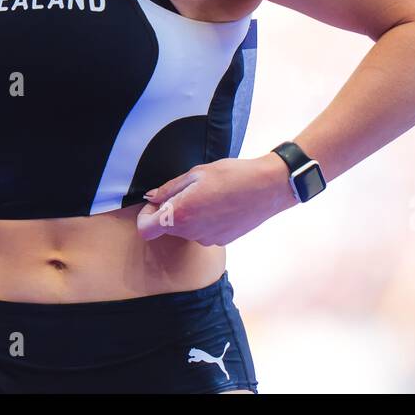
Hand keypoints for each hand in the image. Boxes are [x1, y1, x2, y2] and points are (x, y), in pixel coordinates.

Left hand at [136, 153, 295, 245]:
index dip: (145, 216)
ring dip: (190, 216)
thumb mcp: (197, 173)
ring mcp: (207, 239)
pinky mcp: (221, 241)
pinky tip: (221, 205)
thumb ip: (169, 188)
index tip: (156, 203)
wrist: (268, 187)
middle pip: (167, 229)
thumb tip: (151, 197)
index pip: (145, 229)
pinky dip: (205, 221)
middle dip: (170, 212)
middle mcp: (192, 232)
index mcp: (181, 213)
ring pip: (186, 231)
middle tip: (188, 191)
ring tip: (209, 195)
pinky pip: (203, 233)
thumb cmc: (233, 175)